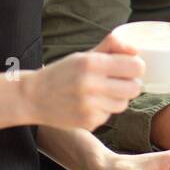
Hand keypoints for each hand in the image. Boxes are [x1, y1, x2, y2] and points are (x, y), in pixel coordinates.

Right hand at [25, 33, 144, 130]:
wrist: (32, 97)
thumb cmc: (62, 74)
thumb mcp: (84, 55)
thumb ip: (112, 47)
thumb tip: (136, 50)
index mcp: (92, 63)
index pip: (136, 67)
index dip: (135, 67)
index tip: (128, 68)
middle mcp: (91, 85)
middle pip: (135, 88)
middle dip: (129, 84)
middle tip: (117, 82)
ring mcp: (90, 106)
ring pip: (124, 104)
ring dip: (117, 99)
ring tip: (100, 93)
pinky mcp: (88, 122)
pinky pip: (109, 116)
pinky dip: (103, 111)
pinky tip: (88, 105)